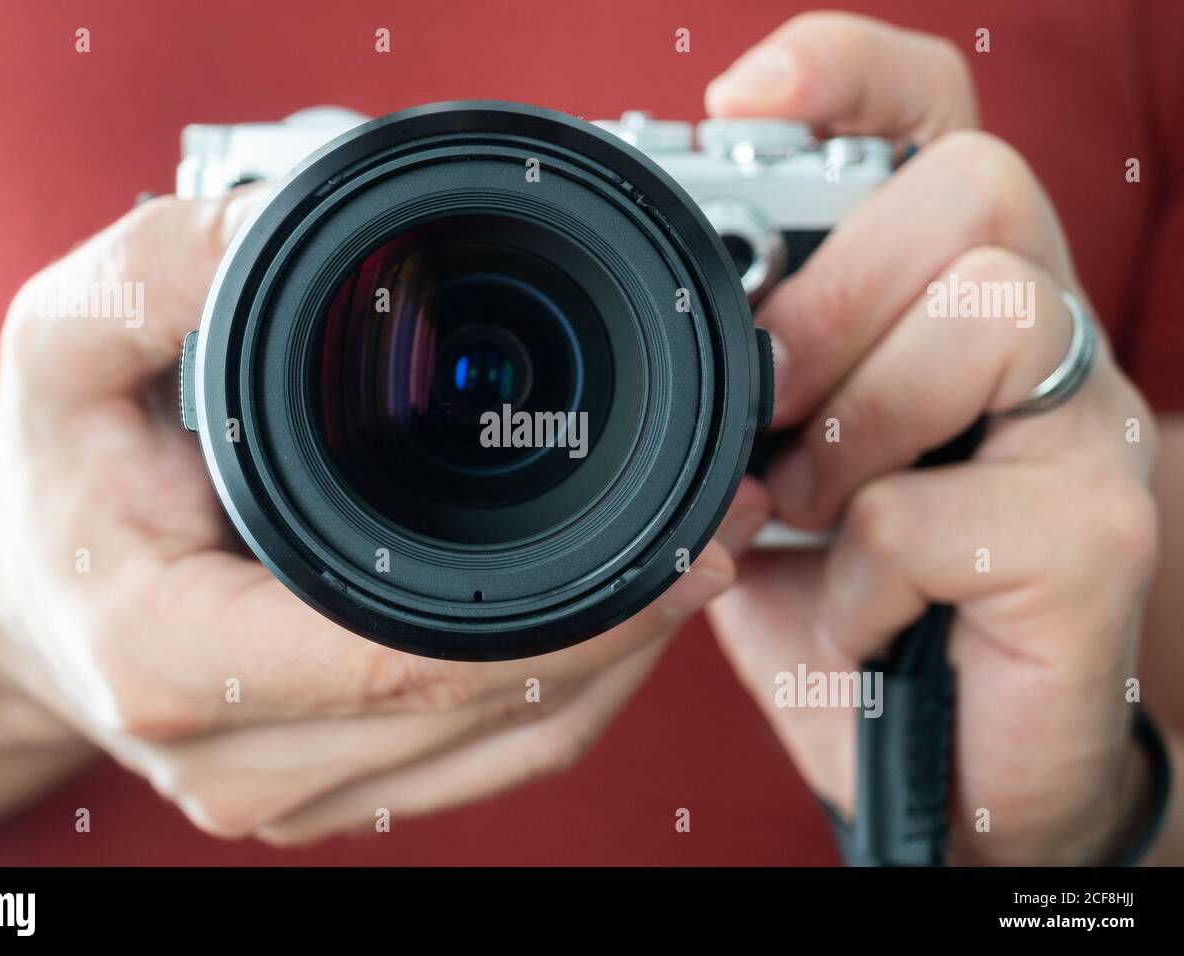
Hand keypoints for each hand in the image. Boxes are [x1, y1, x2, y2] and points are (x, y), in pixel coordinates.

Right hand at [0, 188, 747, 844]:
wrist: (23, 584)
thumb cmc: (57, 471)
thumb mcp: (68, 342)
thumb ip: (165, 274)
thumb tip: (294, 217)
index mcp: (174, 661)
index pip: (401, 668)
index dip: (561, 619)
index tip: (668, 549)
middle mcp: (237, 758)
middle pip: (483, 718)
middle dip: (625, 629)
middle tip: (713, 527)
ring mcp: (288, 790)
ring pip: (506, 752)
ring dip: (619, 664)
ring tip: (693, 564)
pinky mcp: (331, 788)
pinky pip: (489, 760)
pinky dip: (572, 692)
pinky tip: (621, 616)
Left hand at [705, 13, 1158, 864]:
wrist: (941, 759)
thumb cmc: (848, 597)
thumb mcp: (765, 472)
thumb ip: (731, 391)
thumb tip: (653, 319)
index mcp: (946, 295)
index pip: (934, 121)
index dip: (850, 77)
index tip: (740, 100)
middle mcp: (1039, 333)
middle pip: (976, 189)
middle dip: (833, 294)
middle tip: (768, 401)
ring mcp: (1086, 428)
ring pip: (989, 312)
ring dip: (853, 424)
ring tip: (807, 511)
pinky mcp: (1101, 533)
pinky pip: (952, 500)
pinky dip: (865, 569)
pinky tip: (857, 611)